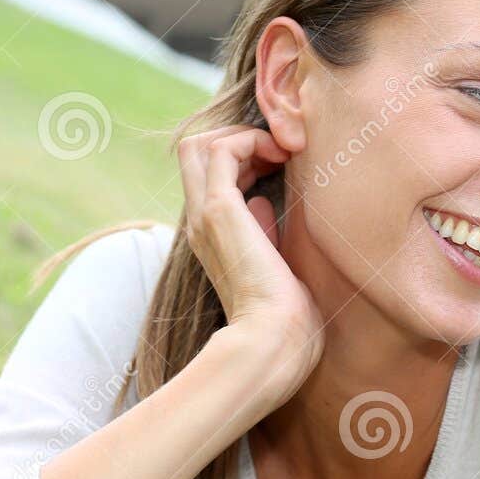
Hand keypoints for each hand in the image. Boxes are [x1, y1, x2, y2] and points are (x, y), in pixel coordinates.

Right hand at [177, 124, 323, 403]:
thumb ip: (264, 233)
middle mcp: (201, 222)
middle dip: (237, 136)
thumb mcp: (276, 265)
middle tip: (279, 152)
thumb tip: (262, 202)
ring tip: (281, 151)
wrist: (274, 343)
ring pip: (200, 143)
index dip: (242, 156)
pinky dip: (250, 140)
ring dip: (245, 135)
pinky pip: (221, 150)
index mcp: (214, 236)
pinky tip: (279, 156)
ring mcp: (206, 215)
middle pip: (193, 152)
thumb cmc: (286, 320)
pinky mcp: (219, 210)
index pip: (209, 175)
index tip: (281, 164)